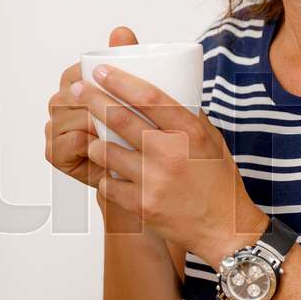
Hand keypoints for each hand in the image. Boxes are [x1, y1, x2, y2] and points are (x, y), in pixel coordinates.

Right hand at [45, 26, 137, 189]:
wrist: (135, 171)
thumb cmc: (134, 131)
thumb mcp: (135, 93)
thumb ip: (128, 59)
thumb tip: (121, 31)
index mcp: (72, 84)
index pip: (77, 72)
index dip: (98, 78)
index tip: (124, 86)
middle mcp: (58, 105)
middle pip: (72, 94)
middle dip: (101, 101)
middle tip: (134, 110)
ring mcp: (53, 129)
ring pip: (73, 116)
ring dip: (99, 121)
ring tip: (127, 130)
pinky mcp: (55, 153)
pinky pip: (72, 141)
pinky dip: (92, 142)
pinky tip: (110, 145)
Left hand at [70, 62, 267, 260]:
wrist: (224, 229)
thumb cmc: (217, 180)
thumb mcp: (210, 139)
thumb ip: (184, 116)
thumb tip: (156, 89)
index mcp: (190, 131)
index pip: (148, 97)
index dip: (119, 80)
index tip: (100, 70)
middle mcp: (170, 153)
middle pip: (118, 119)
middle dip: (91, 99)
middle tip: (76, 89)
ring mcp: (153, 181)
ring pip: (104, 151)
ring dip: (95, 143)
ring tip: (95, 140)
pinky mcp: (141, 205)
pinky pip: (106, 183)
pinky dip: (104, 175)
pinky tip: (109, 173)